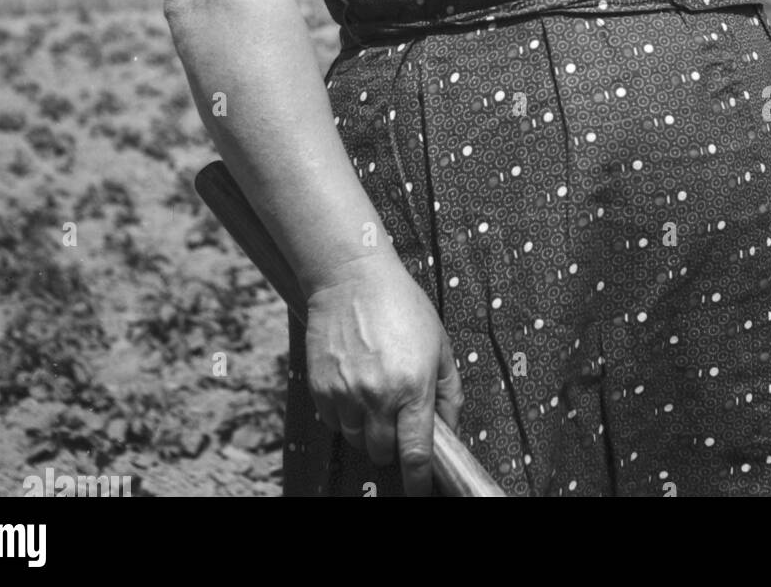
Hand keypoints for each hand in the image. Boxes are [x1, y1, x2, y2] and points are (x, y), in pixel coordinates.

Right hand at [304, 254, 463, 496]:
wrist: (352, 278)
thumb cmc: (401, 305)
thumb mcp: (439, 345)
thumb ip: (449, 392)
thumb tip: (450, 431)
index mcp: (413, 387)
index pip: (415, 455)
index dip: (419, 483)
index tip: (420, 492)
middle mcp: (378, 396)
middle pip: (382, 453)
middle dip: (393, 446)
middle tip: (397, 418)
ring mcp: (345, 393)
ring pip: (357, 440)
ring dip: (368, 430)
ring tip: (375, 393)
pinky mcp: (320, 388)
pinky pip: (333, 422)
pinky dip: (344, 415)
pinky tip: (354, 384)